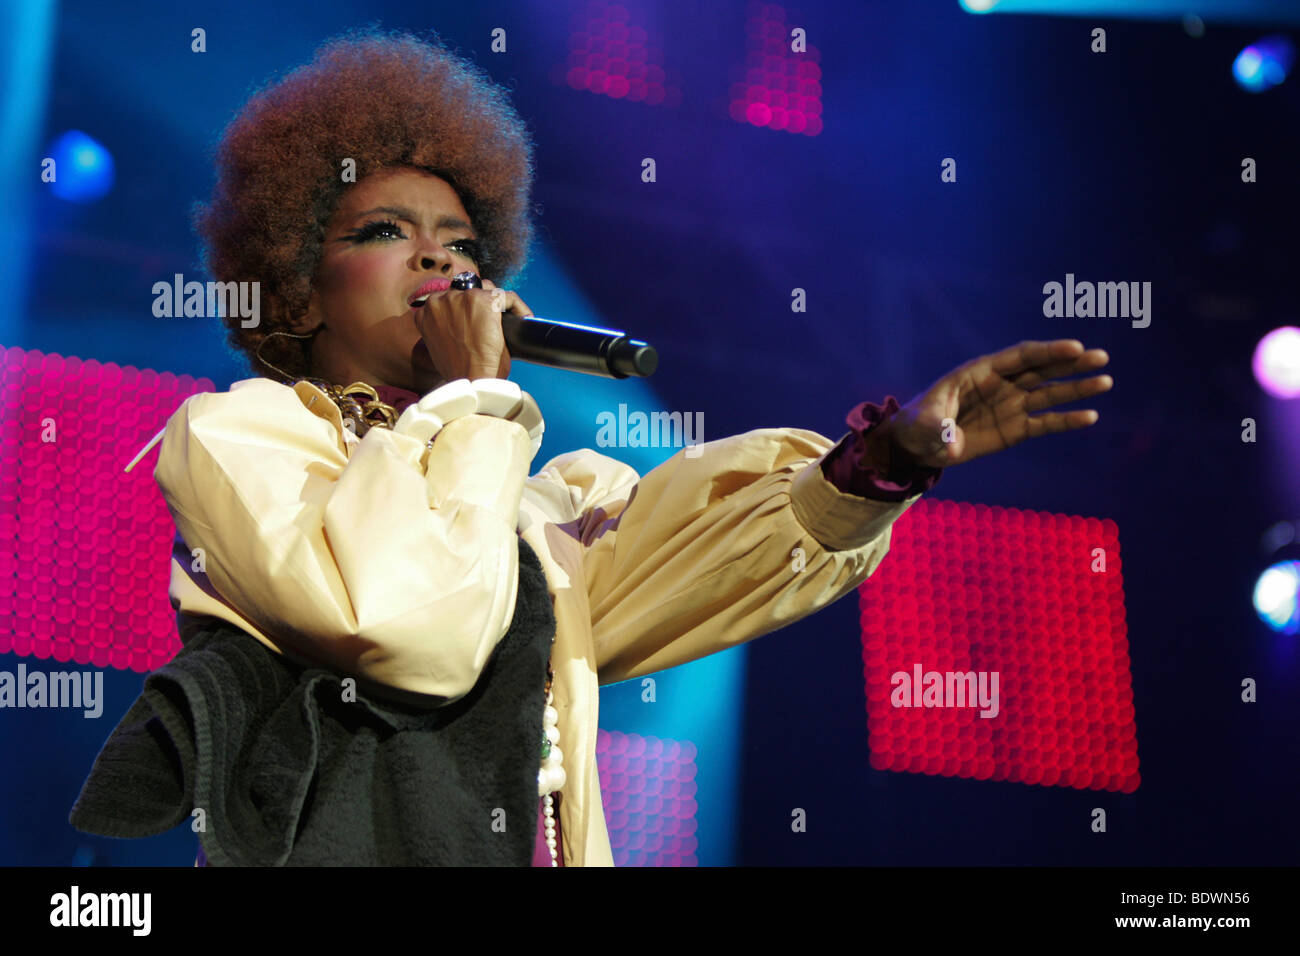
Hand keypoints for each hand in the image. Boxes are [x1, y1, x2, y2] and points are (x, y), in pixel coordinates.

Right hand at [413, 277, 534, 381]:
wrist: (470, 380)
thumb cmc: (459, 372)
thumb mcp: (441, 348)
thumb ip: (447, 331)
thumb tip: (464, 329)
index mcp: (426, 312)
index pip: (449, 300)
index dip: (464, 311)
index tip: (476, 323)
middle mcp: (440, 300)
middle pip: (467, 291)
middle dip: (480, 305)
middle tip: (493, 323)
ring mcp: (462, 298)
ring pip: (487, 290)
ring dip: (497, 304)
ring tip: (509, 321)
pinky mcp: (485, 301)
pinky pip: (507, 296)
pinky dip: (518, 307)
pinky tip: (523, 319)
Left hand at [878, 339, 1112, 468]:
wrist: (918, 445)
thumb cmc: (918, 425)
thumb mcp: (923, 425)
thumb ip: (938, 428)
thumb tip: (951, 443)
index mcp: (980, 372)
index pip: (1020, 357)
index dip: (1047, 351)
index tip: (1075, 348)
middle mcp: (1001, 385)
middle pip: (1042, 369)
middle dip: (1070, 363)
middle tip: (1101, 357)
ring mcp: (1010, 406)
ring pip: (1049, 393)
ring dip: (1077, 388)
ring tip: (1105, 381)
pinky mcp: (1014, 429)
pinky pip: (1044, 423)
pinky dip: (1066, 420)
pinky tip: (1091, 416)